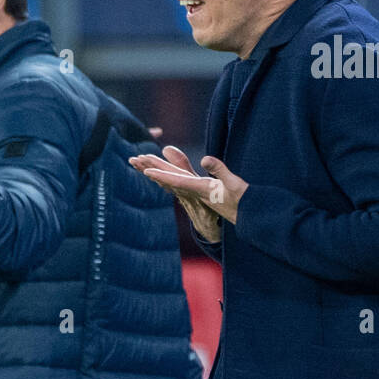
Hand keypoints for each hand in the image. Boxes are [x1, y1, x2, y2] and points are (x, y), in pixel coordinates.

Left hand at [130, 146, 248, 239]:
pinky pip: (175, 185)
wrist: (245, 220)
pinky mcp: (196, 195)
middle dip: (151, 168)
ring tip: (138, 163)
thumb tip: (205, 158)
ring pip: (168, 181)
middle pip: (168, 179)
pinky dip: (164, 178)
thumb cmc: (242, 202)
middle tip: (133, 159)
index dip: (161, 175)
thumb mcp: (233, 184)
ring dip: (153, 172)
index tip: (146, 171)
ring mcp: (194, 195)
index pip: (177, 180)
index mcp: (201, 189)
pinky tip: (156, 176)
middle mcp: (193, 193)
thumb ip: (220, 170)